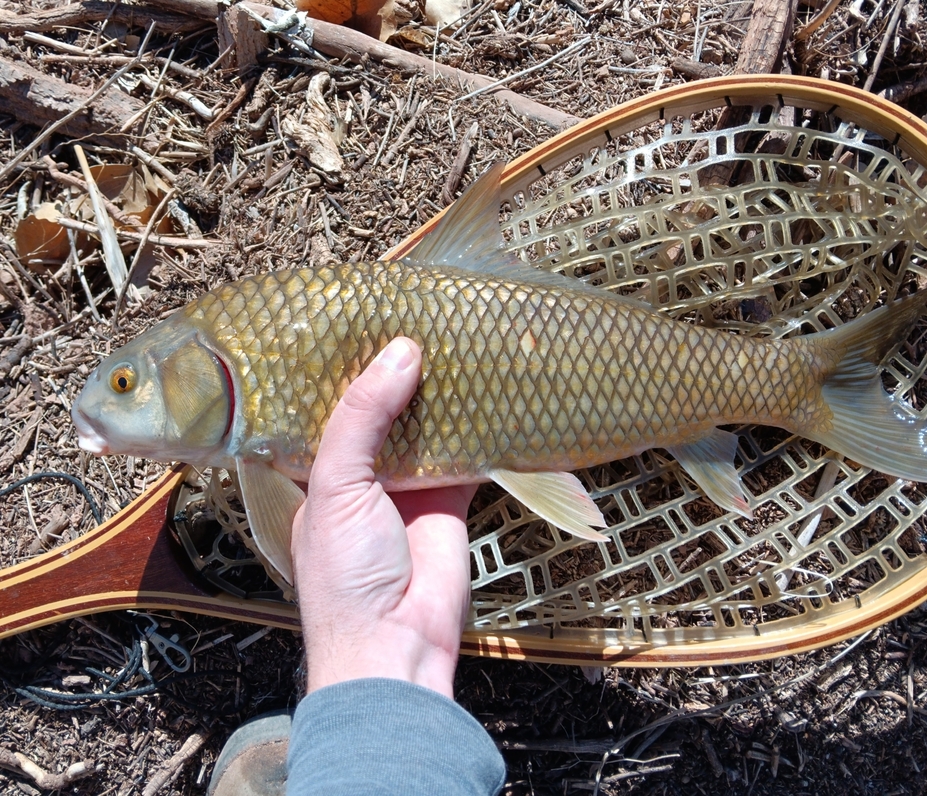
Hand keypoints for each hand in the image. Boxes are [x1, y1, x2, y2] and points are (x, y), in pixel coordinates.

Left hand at [291, 338, 475, 697]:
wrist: (397, 644)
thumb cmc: (344, 575)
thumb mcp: (336, 485)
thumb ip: (361, 416)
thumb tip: (401, 351)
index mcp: (310, 467)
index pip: (318, 401)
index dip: (333, 363)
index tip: (352, 315)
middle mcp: (356, 471)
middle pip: (375, 407)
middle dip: (391, 369)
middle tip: (412, 312)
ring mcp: (403, 482)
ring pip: (421, 423)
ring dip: (435, 391)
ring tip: (449, 338)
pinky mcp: (448, 495)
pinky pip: (464, 450)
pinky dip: (475, 424)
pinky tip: (484, 387)